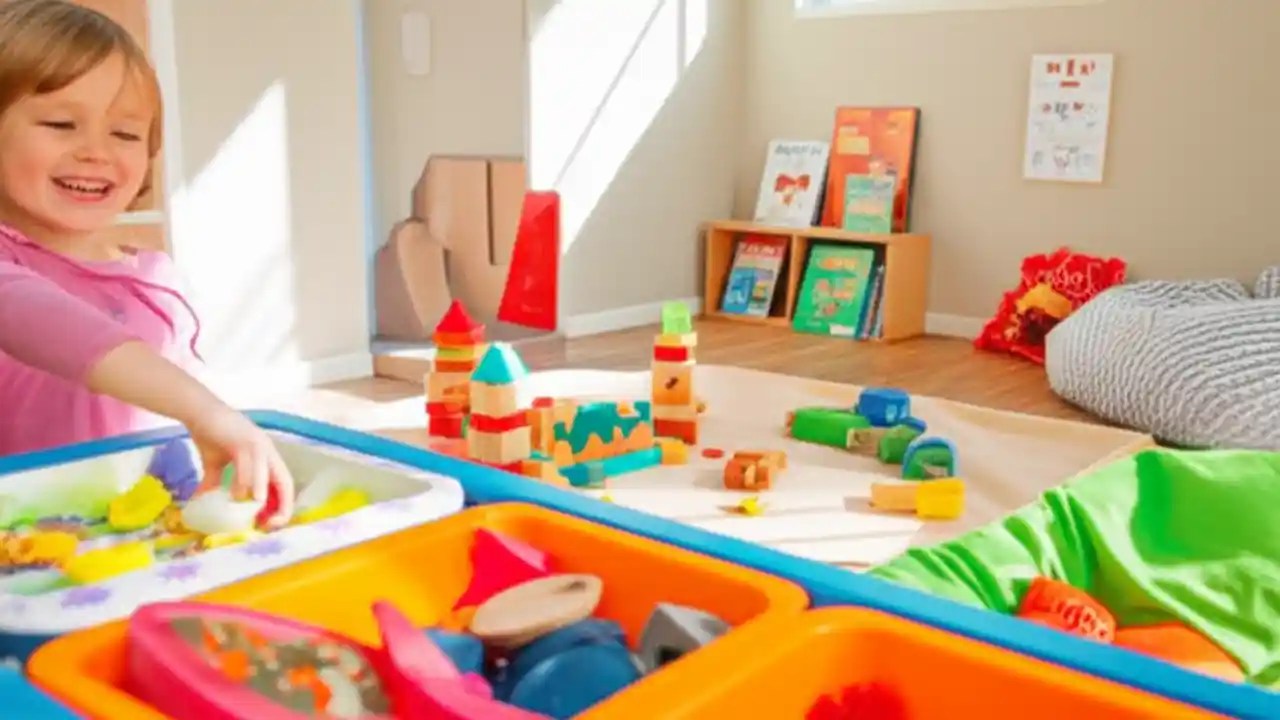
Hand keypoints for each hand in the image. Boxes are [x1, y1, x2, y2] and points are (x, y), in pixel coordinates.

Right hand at [188, 405, 295, 527]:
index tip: (270, 525)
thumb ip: (216, 484)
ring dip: (265, 492)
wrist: (197, 410)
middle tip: (271, 524)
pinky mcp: (244, 439)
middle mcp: (267, 451)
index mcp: (266, 458)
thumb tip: (205, 503)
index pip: (282, 485)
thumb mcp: (215, 465)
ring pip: (270, 473)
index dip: (281, 505)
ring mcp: (258, 444)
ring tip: (259, 509)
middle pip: (284, 481)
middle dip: (282, 504)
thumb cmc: (210, 435)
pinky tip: (239, 494)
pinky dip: (246, 480)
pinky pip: (250, 463)